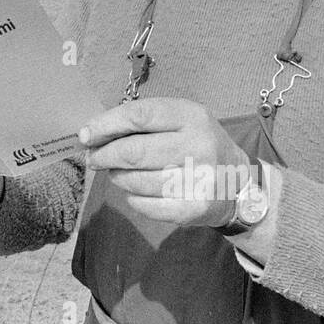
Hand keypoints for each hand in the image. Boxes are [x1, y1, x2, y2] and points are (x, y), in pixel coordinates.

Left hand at [79, 97, 249, 227]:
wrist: (239, 184)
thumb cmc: (197, 144)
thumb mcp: (180, 120)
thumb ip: (142, 122)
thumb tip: (93, 133)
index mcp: (191, 116)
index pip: (139, 115)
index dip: (106, 125)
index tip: (85, 135)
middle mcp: (199, 145)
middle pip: (134, 151)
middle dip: (105, 155)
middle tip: (93, 158)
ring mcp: (199, 179)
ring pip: (137, 180)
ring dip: (118, 177)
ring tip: (117, 173)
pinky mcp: (195, 208)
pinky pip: (147, 206)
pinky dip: (133, 200)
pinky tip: (135, 193)